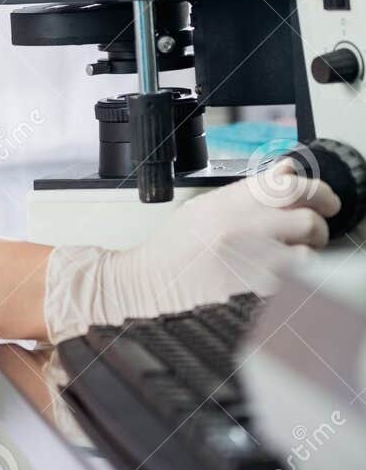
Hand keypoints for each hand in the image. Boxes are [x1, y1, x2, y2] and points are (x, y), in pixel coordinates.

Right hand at [43, 162, 340, 340]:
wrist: (145, 291)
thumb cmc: (172, 254)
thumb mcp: (204, 209)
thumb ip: (249, 192)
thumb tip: (288, 172)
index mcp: (228, 204)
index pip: (289, 184)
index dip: (317, 190)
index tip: (325, 200)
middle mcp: (241, 230)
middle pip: (306, 218)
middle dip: (318, 226)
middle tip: (315, 231)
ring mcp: (249, 265)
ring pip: (307, 254)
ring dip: (307, 257)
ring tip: (293, 259)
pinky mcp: (254, 297)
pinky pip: (294, 286)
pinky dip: (293, 284)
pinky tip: (276, 283)